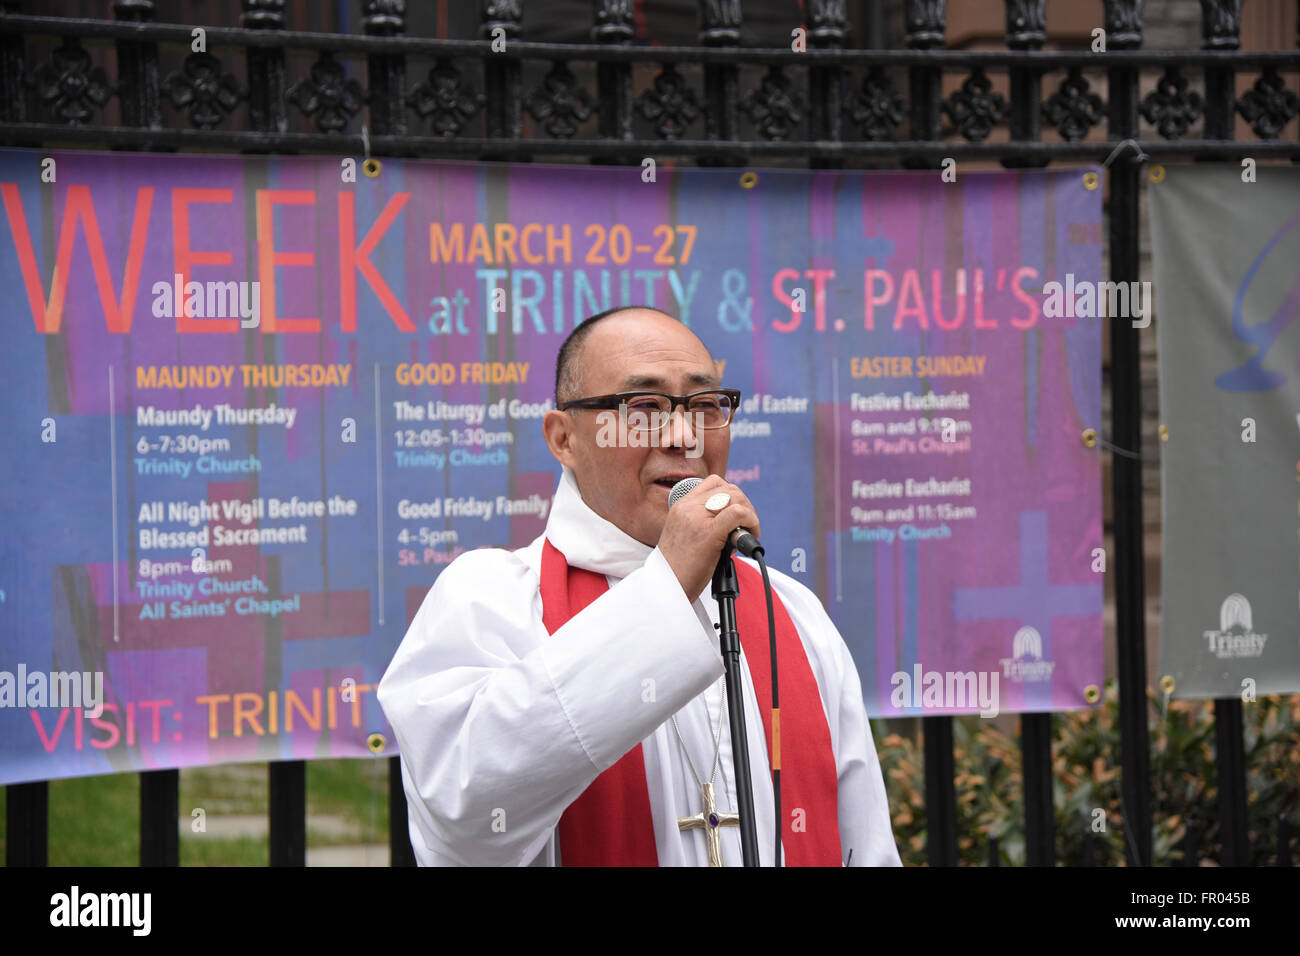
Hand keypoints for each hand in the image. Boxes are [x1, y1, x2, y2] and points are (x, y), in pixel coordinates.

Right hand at [657, 475, 761, 601]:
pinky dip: (751, 521)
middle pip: (728, 488)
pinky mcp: (709, 532)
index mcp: (680, 505)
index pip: (714, 483)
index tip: (736, 515)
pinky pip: (738, 513)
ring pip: (735, 497)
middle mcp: (687, 507)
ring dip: (749, 513)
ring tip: (748, 532)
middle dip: (744, 504)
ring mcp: (697, 518)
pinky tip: (751, 534)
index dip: (732, 495)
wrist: (667, 587)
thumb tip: (733, 522)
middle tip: (747, 526)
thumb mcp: (684, 535)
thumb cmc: (679, 568)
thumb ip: (702, 522)